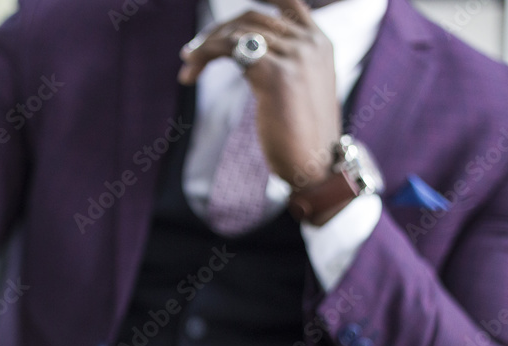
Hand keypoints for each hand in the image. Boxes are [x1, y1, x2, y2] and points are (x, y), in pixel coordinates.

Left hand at [178, 0, 340, 187]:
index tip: (225, 19)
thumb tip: (249, 54)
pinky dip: (204, 56)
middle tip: (191, 51)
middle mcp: (310, 43)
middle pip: (253, 16)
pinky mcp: (276, 74)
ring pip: (237, 32)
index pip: (287, 3)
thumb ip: (285, 65)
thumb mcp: (300, 91)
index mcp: (320, 43)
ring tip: (187, 65)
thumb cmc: (302, 138)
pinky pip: (229, 49)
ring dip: (205, 46)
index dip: (259, 0)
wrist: (314, 167)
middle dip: (217, 31)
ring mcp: (296, 56)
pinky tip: (190, 72)